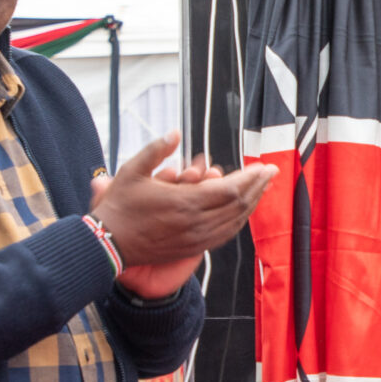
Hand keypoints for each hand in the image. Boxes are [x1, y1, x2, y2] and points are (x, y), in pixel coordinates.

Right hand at [89, 132, 275, 270]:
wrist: (108, 244)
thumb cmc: (119, 207)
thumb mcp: (132, 171)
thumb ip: (156, 150)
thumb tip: (175, 133)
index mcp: (184, 202)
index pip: (230, 190)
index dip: (251, 178)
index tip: (264, 166)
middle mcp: (195, 223)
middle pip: (239, 205)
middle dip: (259, 187)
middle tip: (272, 173)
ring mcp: (196, 238)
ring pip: (235, 221)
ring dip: (252, 204)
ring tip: (262, 189)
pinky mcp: (192, 248)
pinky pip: (224, 235)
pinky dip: (238, 220)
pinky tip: (243, 211)